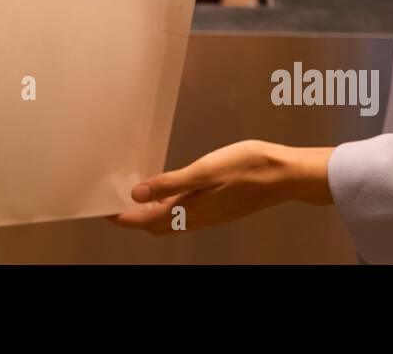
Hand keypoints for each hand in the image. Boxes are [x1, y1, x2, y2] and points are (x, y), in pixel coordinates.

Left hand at [112, 140, 333, 234]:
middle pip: (158, 225)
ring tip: (137, 197)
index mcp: (192, 210)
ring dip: (152, 213)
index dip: (125, 218)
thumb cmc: (249, 167)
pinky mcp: (221, 207)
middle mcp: (200, 217)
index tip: (105, 211)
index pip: (148, 221)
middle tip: (117, 204)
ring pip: (173, 221)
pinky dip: (171, 207)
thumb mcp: (205, 170)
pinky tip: (171, 192)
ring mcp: (212, 214)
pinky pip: (188, 214)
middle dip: (135, 218)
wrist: (287, 174)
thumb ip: (170, 183)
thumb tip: (138, 196)